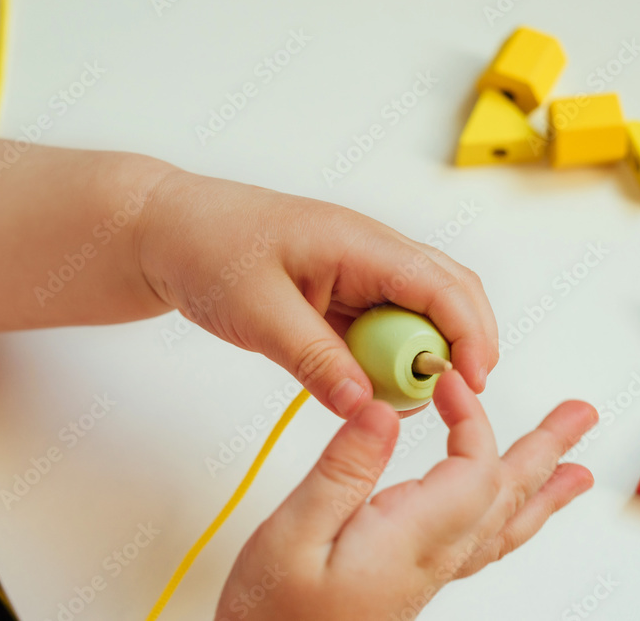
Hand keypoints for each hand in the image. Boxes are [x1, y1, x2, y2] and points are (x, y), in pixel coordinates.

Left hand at [137, 171, 497, 416]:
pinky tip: (368, 386)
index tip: (470, 385)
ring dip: (421, 356)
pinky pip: (385, 327)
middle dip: (462, 345)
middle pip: (450, 293)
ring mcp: (360, 272)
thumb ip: (313, 359)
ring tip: (397, 398)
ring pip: (421, 313)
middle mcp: (372, 252)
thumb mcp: (257, 312)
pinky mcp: (344, 294)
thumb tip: (364, 404)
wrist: (169, 234)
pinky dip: (388, 359)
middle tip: (450, 398)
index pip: (441, 284)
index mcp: (359, 242)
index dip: (469, 334)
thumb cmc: (208, 251)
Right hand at [215, 371, 596, 619]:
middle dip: (545, 450)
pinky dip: (511, 518)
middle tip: (580, 416)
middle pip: (506, 496)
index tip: (448, 380)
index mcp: (409, 539)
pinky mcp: (416, 574)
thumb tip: (384, 411)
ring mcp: (428, 570)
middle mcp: (432, 557)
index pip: (474, 469)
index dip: (472, 417)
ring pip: (502, 523)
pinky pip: (483, 542)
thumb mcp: (294, 532)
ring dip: (541, 487)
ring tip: (574, 468)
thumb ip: (343, 470)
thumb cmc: (275, 611)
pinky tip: (515, 512)